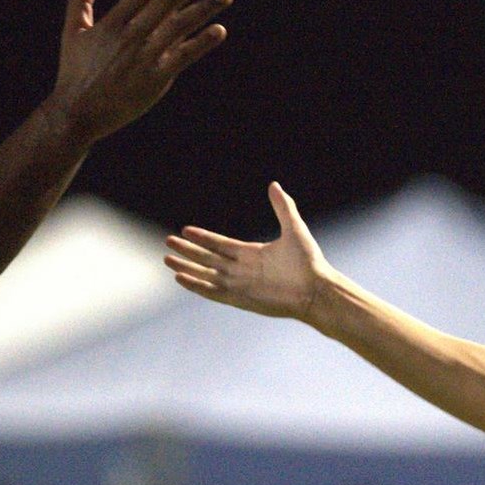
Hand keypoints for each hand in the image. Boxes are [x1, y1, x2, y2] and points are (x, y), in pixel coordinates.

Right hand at [48, 0, 231, 144]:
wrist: (76, 114)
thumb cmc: (75, 73)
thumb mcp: (73, 32)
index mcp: (113, 22)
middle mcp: (130, 35)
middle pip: (166, 1)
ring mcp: (144, 57)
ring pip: (178, 26)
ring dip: (203, 8)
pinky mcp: (155, 79)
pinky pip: (182, 57)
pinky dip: (200, 44)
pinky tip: (219, 30)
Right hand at [165, 182, 334, 322]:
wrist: (316, 290)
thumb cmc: (309, 262)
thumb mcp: (294, 229)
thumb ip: (283, 207)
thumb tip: (274, 184)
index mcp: (251, 254)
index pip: (219, 244)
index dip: (202, 238)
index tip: (185, 230)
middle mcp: (242, 269)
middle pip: (207, 258)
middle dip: (188, 251)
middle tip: (168, 243)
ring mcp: (240, 285)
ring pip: (206, 275)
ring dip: (187, 267)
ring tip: (168, 260)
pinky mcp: (241, 299)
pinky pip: (213, 292)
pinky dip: (197, 286)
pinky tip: (181, 278)